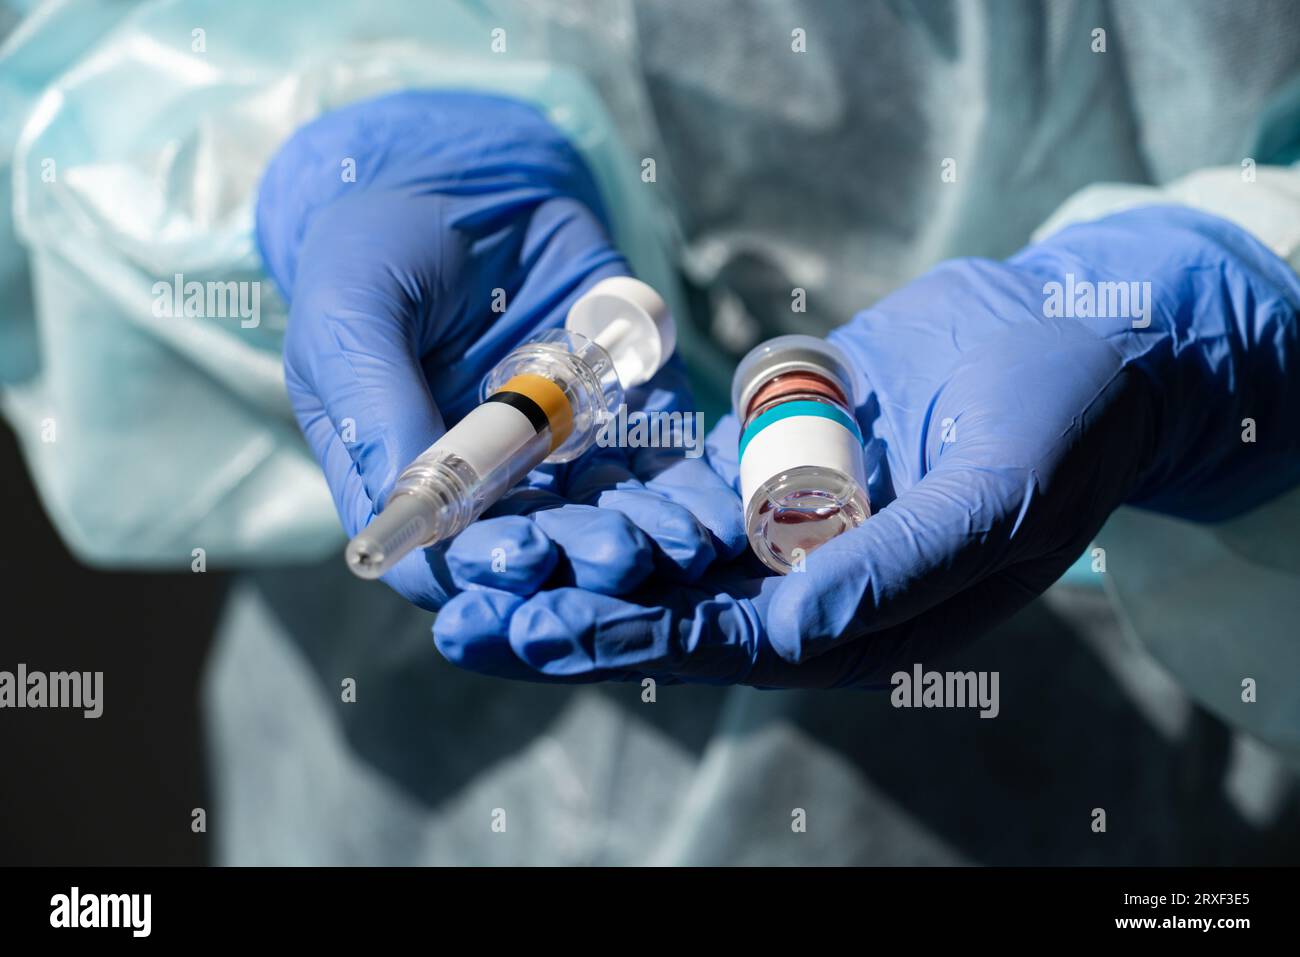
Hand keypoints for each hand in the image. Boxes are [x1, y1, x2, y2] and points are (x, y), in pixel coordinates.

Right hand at [257, 90, 741, 609]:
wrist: (469, 169)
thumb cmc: (382, 238)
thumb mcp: (355, 310)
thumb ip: (377, 403)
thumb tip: (407, 500)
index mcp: (402, 468)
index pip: (437, 551)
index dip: (476, 566)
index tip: (518, 558)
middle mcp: (482, 474)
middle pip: (533, 541)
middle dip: (578, 555)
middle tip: (619, 555)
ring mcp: (555, 443)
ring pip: (603, 509)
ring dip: (644, 530)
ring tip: (681, 539)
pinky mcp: (619, 405)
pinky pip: (659, 452)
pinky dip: (688, 480)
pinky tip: (716, 497)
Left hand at [435, 206, 1299, 685]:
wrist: (1071, 338)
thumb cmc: (1059, 427)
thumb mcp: (997, 500)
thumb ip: (896, 570)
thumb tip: (792, 630)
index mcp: (860, 617)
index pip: (726, 643)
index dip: (629, 637)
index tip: (532, 628)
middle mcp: (805, 585)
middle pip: (665, 611)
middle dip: (565, 614)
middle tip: (460, 617)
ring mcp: (780, 525)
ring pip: (653, 553)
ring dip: (564, 555)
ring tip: (468, 558)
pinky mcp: (764, 464)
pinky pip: (670, 484)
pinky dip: (604, 492)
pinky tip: (530, 494)